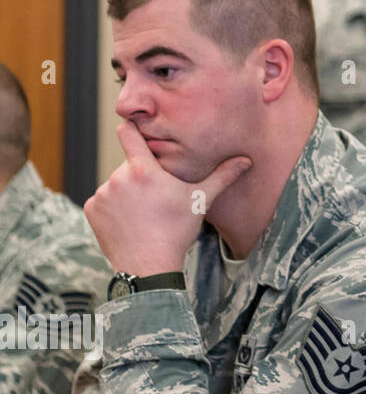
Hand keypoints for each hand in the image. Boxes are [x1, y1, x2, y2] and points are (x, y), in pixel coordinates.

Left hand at [84, 122, 251, 274]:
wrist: (148, 265)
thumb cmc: (177, 231)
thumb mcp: (200, 200)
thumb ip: (222, 176)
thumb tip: (246, 160)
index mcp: (143, 169)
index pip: (128, 133)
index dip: (132, 128)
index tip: (136, 129)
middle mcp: (118, 177)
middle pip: (128, 165)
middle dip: (140, 175)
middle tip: (156, 196)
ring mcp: (102, 194)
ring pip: (116, 184)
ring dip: (127, 192)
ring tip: (143, 212)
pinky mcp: (92, 210)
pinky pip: (103, 201)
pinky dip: (113, 208)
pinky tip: (129, 221)